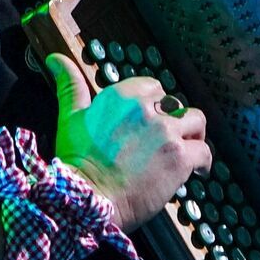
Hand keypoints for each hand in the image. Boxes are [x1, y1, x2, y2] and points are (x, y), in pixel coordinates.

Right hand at [47, 53, 210, 231]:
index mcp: (122, 96)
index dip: (154, 106)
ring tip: (187, 150)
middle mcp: (148, 109)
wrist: (88, 201)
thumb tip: (56, 58)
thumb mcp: (70, 117)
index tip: (149, 122)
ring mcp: (166, 132)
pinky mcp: (180, 157)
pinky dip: (202, 162)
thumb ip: (70, 85)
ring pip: (196, 121)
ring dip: (193, 135)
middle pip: (176, 104)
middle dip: (173, 121)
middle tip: (166, 141)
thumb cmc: (77, 162)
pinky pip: (203, 151)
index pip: (153, 87)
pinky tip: (197, 171)